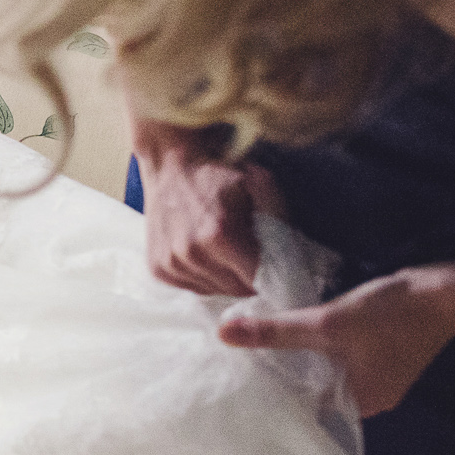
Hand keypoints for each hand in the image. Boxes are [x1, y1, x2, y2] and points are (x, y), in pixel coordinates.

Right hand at [135, 118, 281, 295]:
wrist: (170, 164)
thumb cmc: (218, 174)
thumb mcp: (259, 184)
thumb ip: (279, 220)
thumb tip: (297, 259)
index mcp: (218, 235)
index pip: (259, 280)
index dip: (275, 277)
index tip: (280, 269)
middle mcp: (191, 254)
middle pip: (238, 290)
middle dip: (251, 278)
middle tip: (255, 258)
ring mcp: (171, 263)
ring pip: (216, 291)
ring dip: (227, 278)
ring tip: (229, 254)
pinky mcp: (158, 268)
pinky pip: (194, 288)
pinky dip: (205, 277)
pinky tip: (207, 255)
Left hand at [219, 263, 454, 415]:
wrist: (444, 290)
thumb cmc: (389, 313)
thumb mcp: (325, 323)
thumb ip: (275, 332)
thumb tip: (223, 335)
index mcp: (360, 404)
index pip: (305, 409)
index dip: (273, 395)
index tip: (238, 384)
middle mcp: (370, 398)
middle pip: (314, 391)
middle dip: (281, 376)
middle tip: (238, 365)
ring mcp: (376, 377)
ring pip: (324, 372)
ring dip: (297, 360)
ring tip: (256, 350)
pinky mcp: (379, 355)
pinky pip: (338, 358)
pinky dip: (316, 349)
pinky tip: (291, 335)